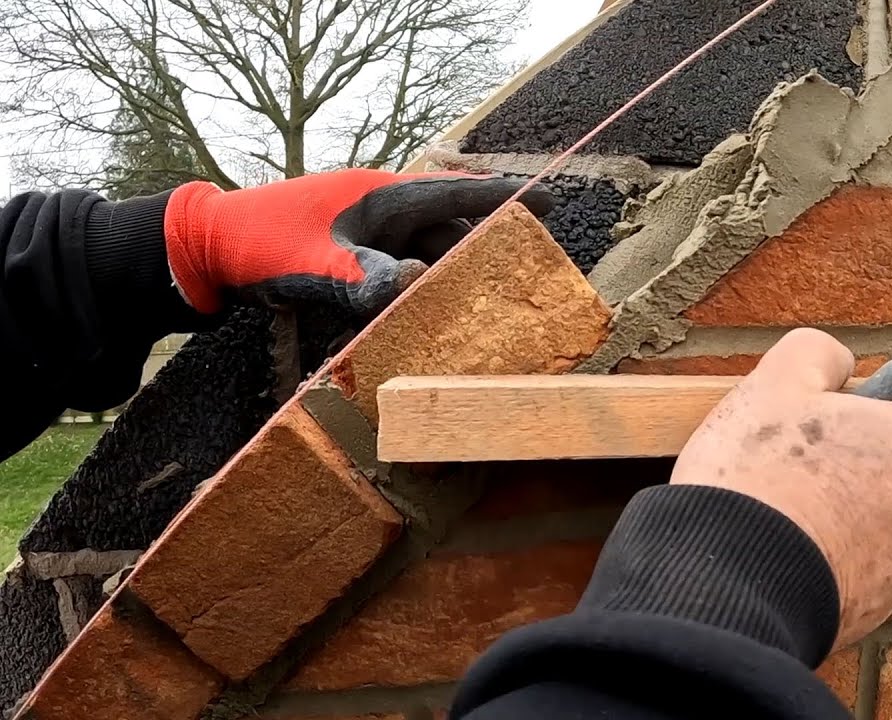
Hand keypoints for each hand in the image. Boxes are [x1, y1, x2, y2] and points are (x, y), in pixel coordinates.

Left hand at [163, 168, 555, 313]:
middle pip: (451, 230)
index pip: (458, 194)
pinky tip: (427, 320)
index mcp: (385, 197)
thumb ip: (366, 277)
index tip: (548, 203)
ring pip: (427, 254)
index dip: (505, 200)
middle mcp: (384, 211)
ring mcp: (369, 233)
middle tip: (524, 277)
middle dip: (486, 252)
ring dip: (450, 279)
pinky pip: (400, 271)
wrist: (207, 248)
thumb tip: (420, 283)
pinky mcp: (353, 256)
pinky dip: (416, 291)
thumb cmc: (262, 243)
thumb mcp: (317, 262)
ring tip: (484, 309)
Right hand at [670, 328, 891, 647]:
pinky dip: (834, 549)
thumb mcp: (772, 385)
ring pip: (890, 518)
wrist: (727, 587)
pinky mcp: (874, 611)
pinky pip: (863, 564)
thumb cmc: (756, 479)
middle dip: (874, 454)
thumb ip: (817, 354)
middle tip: (809, 451)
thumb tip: (838, 364)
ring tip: (787, 502)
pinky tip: (783, 543)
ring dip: (852, 504)